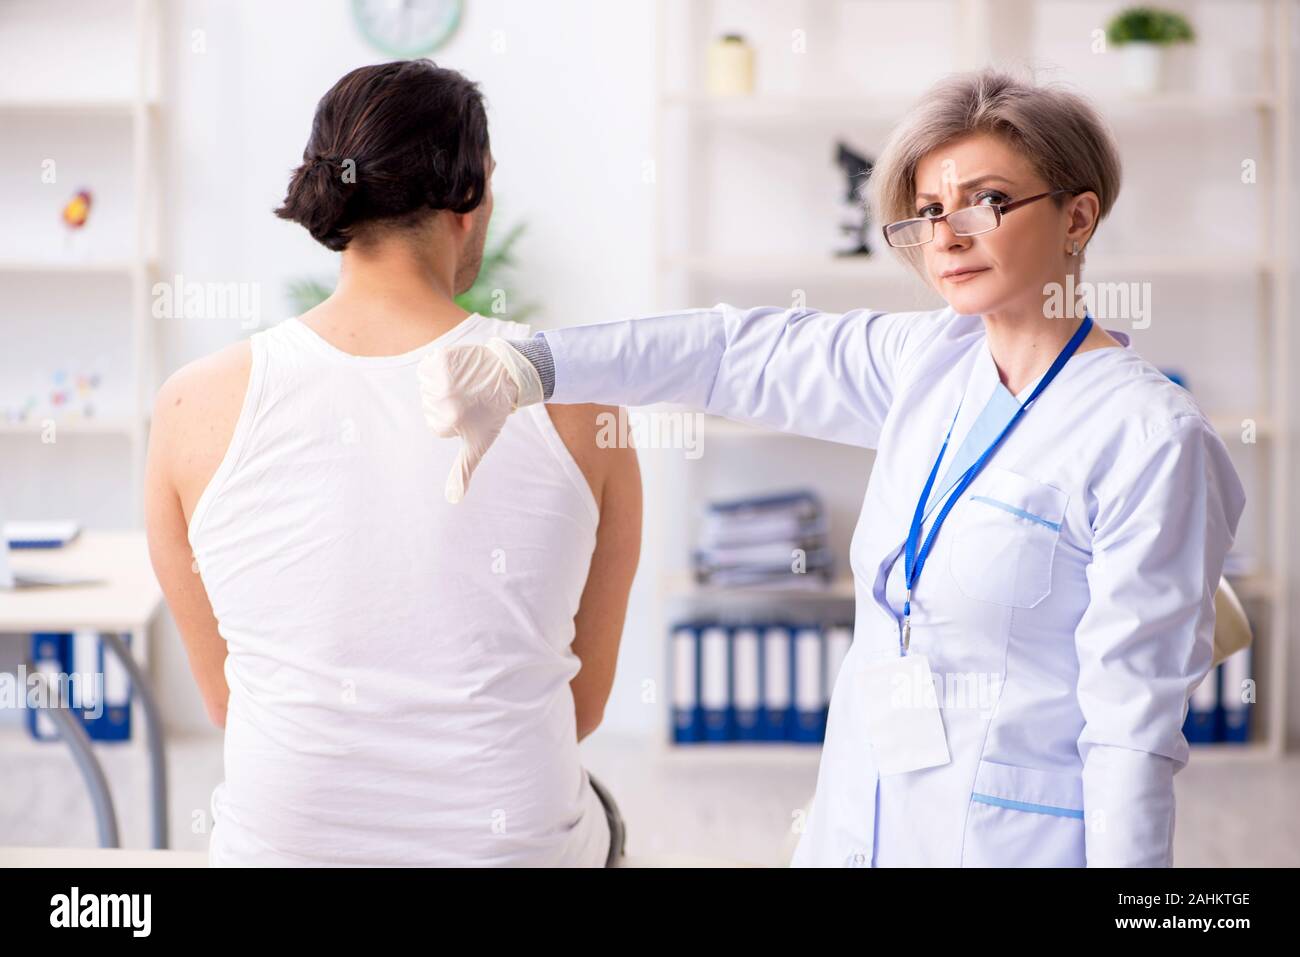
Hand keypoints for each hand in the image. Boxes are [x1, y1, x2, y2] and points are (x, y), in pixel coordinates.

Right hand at [418, 336, 543, 503]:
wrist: (508, 376)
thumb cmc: (492, 413)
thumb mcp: (478, 445)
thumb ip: (462, 472)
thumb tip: (453, 501)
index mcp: (447, 422)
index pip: (434, 426)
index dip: (452, 421)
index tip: (470, 414)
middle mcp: (442, 400)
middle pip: (429, 405)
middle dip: (447, 403)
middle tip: (470, 398)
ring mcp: (441, 378)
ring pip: (427, 386)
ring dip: (443, 384)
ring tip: (466, 384)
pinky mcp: (440, 358)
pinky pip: (427, 366)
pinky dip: (439, 367)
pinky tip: (459, 370)